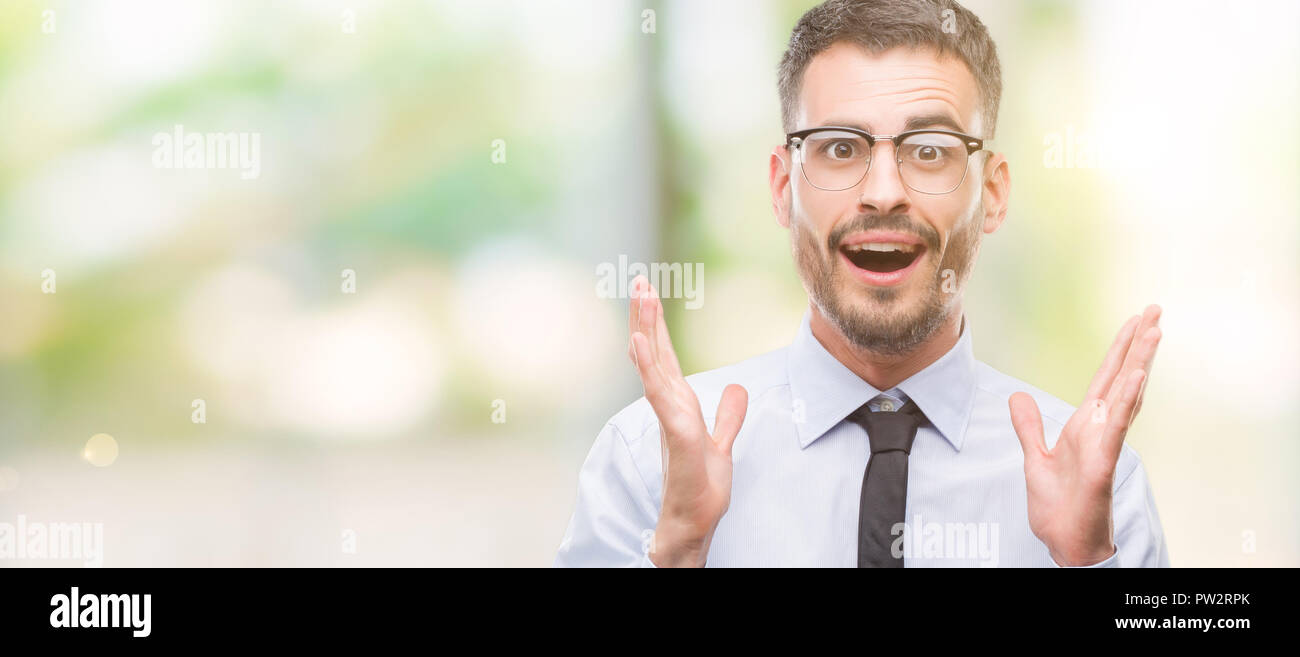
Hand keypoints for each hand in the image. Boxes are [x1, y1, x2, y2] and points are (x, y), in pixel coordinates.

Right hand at [626, 275, 747, 566]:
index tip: (648, 294)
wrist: (692, 523)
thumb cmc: (700, 488)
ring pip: (655, 365)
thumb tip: (738, 389)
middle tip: (638, 280)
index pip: (665, 357)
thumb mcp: (722, 444)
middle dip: (646, 316)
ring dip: (646, 330)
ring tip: (641, 297)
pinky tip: (639, 344)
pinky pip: (661, 394)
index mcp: (678, 403)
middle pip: (655, 352)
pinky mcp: (676, 433)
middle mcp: (669, 405)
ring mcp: (669, 417)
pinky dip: (649, 368)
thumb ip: (728, 416)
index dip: (656, 326)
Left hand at [1010, 305, 1162, 565]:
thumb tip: (1018, 396)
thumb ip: (1029, 426)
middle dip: (1138, 344)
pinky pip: (1116, 426)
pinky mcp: (1104, 462)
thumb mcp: (1036, 458)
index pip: (1106, 378)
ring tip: (1153, 329)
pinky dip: (1125, 401)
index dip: (1120, 349)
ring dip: (1139, 362)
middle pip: (1122, 377)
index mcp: (1087, 425)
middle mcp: (1101, 429)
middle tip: (1155, 309)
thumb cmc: (1059, 506)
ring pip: (1126, 395)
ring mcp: (1106, 443)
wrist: (1064, 541)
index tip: (1136, 321)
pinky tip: (1136, 377)